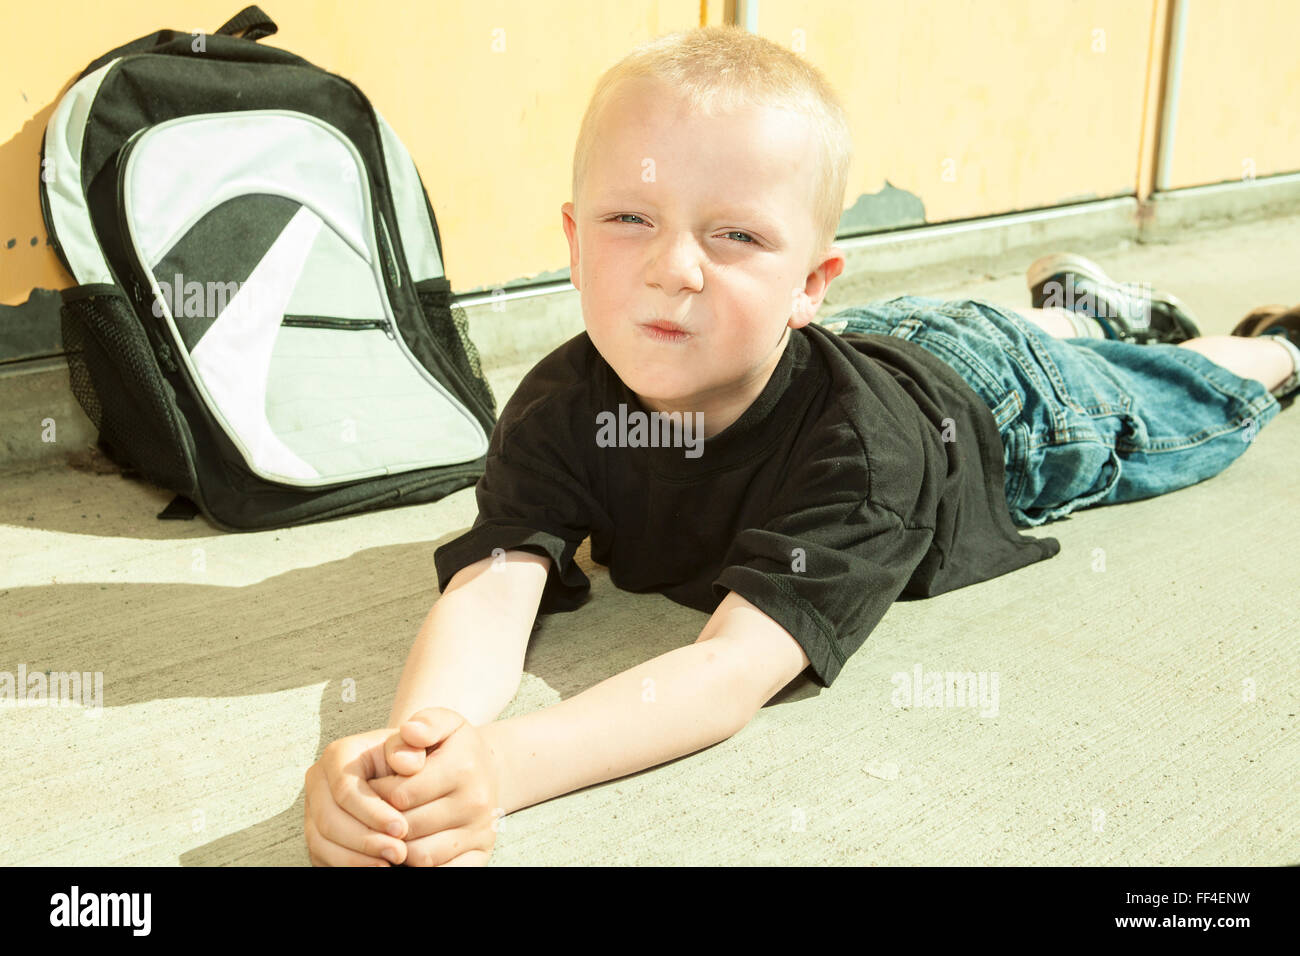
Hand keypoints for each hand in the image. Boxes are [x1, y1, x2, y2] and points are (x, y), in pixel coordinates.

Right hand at [303, 727, 412, 865]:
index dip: (372, 813)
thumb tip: (407, 763)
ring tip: (390, 864)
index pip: (346, 790)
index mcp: (337, 756)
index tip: (402, 829)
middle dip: (365, 840)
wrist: (397, 772)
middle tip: (399, 853)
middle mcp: (318, 781)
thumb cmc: (407, 761)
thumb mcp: (413, 748)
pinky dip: (347, 865)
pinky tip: (375, 867)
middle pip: (329, 819)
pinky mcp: (316, 832)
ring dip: (355, 858)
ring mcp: (313, 808)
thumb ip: (412, 746)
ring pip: (321, 841)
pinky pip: (321, 855)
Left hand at [369, 708, 504, 866]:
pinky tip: (412, 847)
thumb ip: (424, 723)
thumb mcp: (442, 723)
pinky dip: (419, 866)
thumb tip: (410, 732)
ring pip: (420, 856)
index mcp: (463, 766)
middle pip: (407, 827)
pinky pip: (440, 872)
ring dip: (399, 847)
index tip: (376, 786)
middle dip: (385, 821)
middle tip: (380, 811)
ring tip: (394, 828)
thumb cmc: (453, 746)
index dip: (377, 794)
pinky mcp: (481, 855)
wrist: (486, 769)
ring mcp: (480, 831)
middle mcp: (476, 801)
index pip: (399, 794)